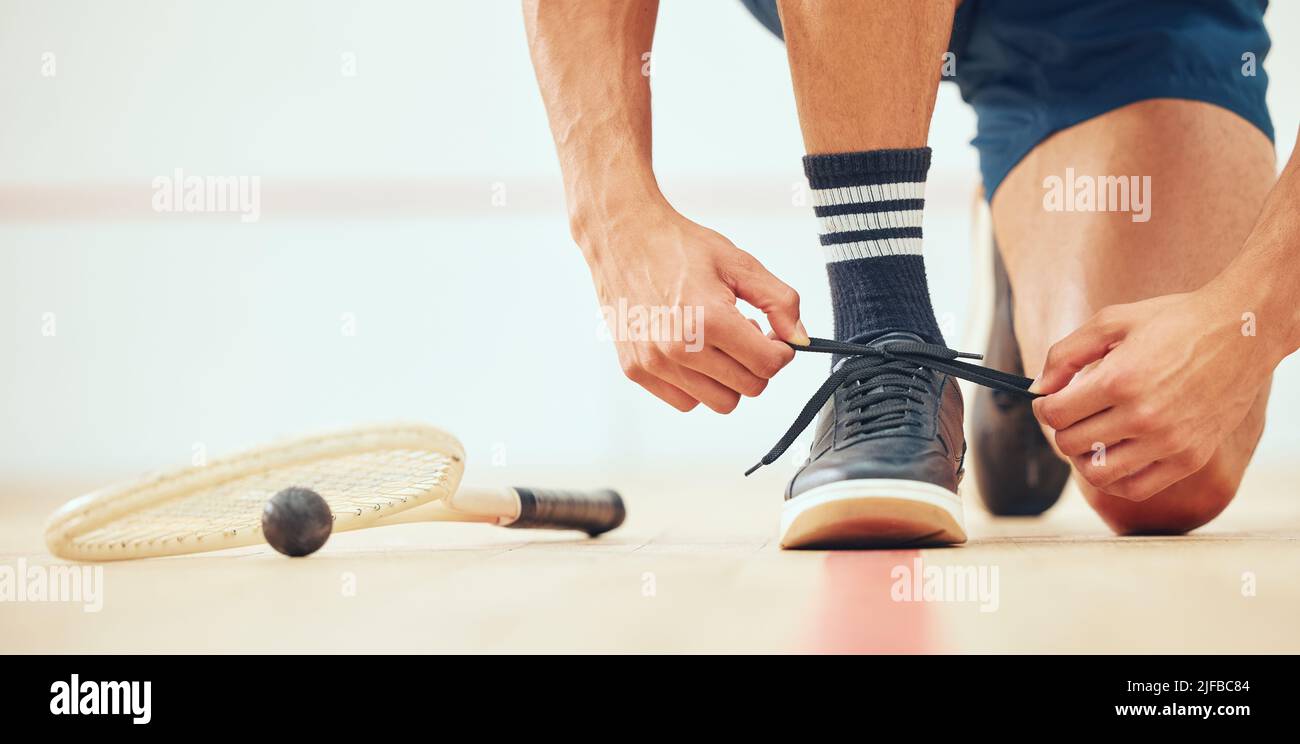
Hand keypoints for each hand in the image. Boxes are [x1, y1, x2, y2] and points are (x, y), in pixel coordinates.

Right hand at [579, 204, 805, 412]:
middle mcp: (678, 348)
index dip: (780, 352)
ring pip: (718, 402)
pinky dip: (696, 385)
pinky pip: (684, 402)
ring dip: (727, 378)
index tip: (773, 337)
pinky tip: (691, 351)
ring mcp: (654, 363)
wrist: (623, 238)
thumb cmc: (677, 246)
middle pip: (748, 389)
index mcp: (709, 320)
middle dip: (755, 364)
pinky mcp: (636, 370)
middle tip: (742, 334)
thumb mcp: (740, 264)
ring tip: (714, 342)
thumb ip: (779, 302)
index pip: (768, 366)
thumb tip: (800, 339)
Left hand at [1030, 288, 1280, 500]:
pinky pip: (1135, 488)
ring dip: (1082, 457)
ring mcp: (1169, 442)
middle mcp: (1144, 416)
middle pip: (1071, 443)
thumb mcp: (1112, 321)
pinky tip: (1113, 456)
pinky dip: (1114, 479)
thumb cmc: (1173, 321)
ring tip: (1089, 436)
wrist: (1241, 332)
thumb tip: (1038, 389)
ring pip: (1097, 473)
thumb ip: (1066, 354)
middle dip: (1061, 428)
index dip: (1044, 406)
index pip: (1055, 414)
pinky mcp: (1190, 458)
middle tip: (1071, 413)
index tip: (1049, 399)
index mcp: (1120, 380)